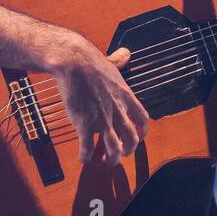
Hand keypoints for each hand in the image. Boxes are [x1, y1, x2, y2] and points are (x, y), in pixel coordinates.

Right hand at [52, 38, 149, 166]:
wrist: (74, 61)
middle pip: (131, 139)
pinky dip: (86, 156)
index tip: (137, 137)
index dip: (142, 133)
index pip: (142, 120)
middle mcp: (118, 111)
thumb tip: (125, 54)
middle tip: (119, 154)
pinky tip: (82, 158)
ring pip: (114, 149)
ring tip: (104, 161)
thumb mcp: (110, 63)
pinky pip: (87, 147)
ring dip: (111, 159)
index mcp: (126, 97)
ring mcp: (102, 119)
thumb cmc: (89, 61)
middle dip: (127, 151)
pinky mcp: (84, 123)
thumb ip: (118, 61)